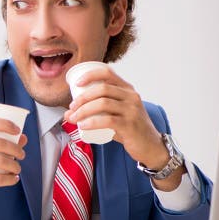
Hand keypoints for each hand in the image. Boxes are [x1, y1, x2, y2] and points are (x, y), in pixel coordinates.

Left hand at [63, 68, 183, 189]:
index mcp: (127, 89)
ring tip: (73, 118)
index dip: (90, 75)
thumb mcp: (115, 113)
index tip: (76, 84)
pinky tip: (83, 126)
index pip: (108, 73)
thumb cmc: (129, 128)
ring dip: (83, 110)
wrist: (150, 146)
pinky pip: (108, 120)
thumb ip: (96, 111)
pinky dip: (92, 122)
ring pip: (103, 103)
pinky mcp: (131, 125)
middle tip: (71, 107)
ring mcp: (132, 110)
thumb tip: (68, 113)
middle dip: (82, 98)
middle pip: (102, 89)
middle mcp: (132, 96)